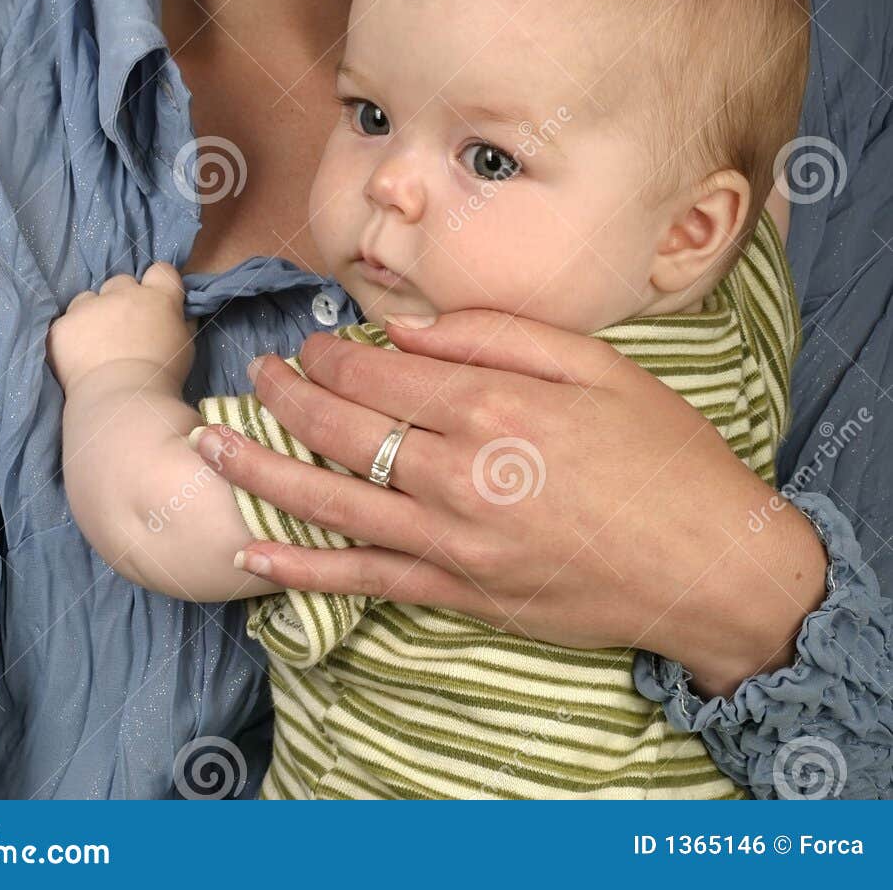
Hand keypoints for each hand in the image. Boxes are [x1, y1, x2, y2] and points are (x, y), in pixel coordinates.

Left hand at [45, 261, 193, 395]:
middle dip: (121, 299)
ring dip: (92, 313)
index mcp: (158, 297)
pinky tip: (76, 358)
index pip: (161, 271)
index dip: (157, 283)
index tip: (154, 301)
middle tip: (122, 328)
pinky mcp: (64, 325)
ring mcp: (91, 306)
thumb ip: (180, 322)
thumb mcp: (183, 345)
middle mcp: (124, 293)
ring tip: (94, 343)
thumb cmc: (161, 376)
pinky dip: (70, 336)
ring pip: (88, 298)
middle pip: (121, 282)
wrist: (122, 398)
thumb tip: (179, 312)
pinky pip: (66, 322)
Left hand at [192, 310, 826, 695]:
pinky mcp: (461, 593)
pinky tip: (250, 557)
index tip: (308, 342)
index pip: (379, 372)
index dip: (331, 356)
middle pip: (343, 429)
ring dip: (263, 471)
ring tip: (208, 447)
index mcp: (493, 405)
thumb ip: (496, 336)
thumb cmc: (664, 455)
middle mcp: (459, 473)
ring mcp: (455, 541)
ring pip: (333, 501)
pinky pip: (363, 580)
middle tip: (254, 374)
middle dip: (286, 397)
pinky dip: (300, 571)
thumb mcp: (595, 365)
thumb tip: (409, 324)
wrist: (710, 567)